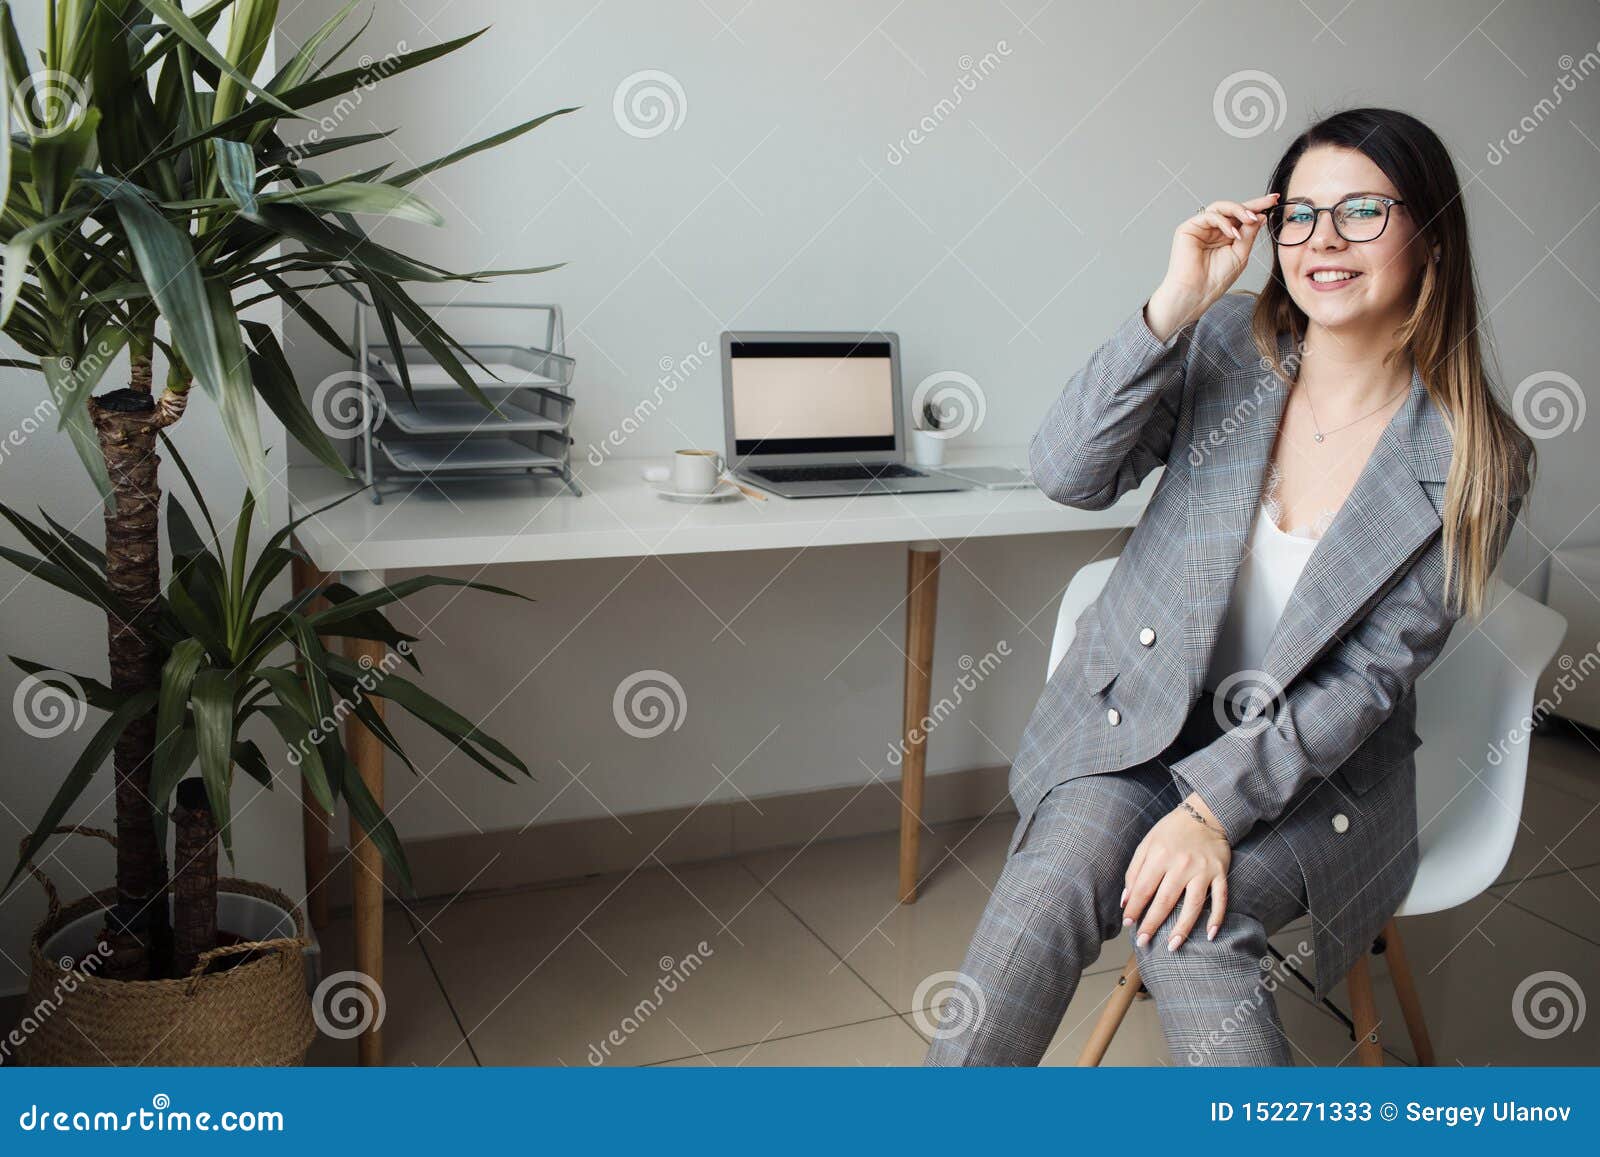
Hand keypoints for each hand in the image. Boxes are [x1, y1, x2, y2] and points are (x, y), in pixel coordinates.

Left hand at [1120, 791, 1231, 951]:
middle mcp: (1182, 864)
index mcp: (1160, 855)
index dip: (1134, 909)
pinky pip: (1220, 899)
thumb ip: (1134, 871)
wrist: (1204, 814)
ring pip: (1193, 905)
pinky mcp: (1220, 873)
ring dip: (1182, 928)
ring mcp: (1203, 870)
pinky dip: (1216, 917)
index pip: (1143, 888)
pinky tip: (1210, 934)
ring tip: (1172, 946)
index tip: (1128, 924)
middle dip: (1152, 924)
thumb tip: (1125, 900)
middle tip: (1143, 942)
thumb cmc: (1171, 831)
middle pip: (1165, 900)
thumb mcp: (1147, 844)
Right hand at [1145, 192, 1279, 339]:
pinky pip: (1210, 216)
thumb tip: (1260, 215)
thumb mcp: (1241, 254)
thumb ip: (1249, 234)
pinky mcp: (1188, 228)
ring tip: (1250, 220)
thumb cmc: (1216, 279)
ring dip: (1239, 210)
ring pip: (1221, 207)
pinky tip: (1232, 233)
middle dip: (1252, 204)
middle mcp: (1213, 230)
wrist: (1197, 293)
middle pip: (1233, 208)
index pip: (1242, 217)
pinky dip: (1224, 222)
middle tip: (1268, 203)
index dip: (1258, 207)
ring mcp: (1200, 228)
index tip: (1275, 200)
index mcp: (1226, 236)